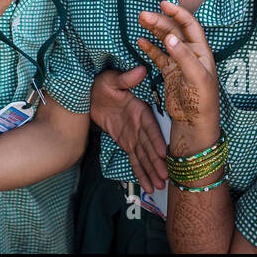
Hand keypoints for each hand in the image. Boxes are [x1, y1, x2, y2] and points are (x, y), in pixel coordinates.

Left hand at [90, 66, 167, 191]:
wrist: (91, 92)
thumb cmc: (103, 82)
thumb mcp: (112, 79)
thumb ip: (126, 79)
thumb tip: (141, 70)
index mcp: (140, 110)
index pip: (150, 127)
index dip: (156, 140)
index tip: (162, 153)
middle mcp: (140, 125)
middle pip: (150, 146)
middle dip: (157, 162)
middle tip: (165, 177)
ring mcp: (134, 136)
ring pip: (144, 156)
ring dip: (152, 171)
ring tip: (160, 186)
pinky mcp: (126, 142)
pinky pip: (134, 159)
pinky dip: (141, 173)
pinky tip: (149, 186)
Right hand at [136, 1, 219, 150]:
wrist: (195, 124)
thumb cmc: (202, 102)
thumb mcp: (196, 77)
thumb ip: (183, 56)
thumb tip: (170, 37)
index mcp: (202, 51)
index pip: (190, 25)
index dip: (178, 13)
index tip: (163, 4)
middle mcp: (191, 54)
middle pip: (174, 30)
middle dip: (159, 21)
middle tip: (143, 15)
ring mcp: (179, 62)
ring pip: (164, 40)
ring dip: (153, 30)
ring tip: (140, 21)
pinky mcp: (170, 72)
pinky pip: (158, 55)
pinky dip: (149, 47)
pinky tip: (140, 41)